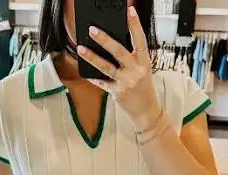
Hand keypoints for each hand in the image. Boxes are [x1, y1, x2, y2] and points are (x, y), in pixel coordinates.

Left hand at [77, 6, 161, 131]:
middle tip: (92, 30)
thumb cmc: (144, 89)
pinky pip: (102, 83)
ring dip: (92, 57)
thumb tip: (112, 46)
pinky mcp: (118, 92)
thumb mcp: (142, 70)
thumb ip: (131, 58)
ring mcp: (126, 82)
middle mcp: (136, 70)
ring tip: (81, 49)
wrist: (146, 110)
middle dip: (104, 39)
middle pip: (119, 51)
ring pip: (106, 67)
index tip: (130, 11)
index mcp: (144, 62)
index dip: (135, 25)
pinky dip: (93, 77)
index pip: (140, 40)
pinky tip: (85, 72)